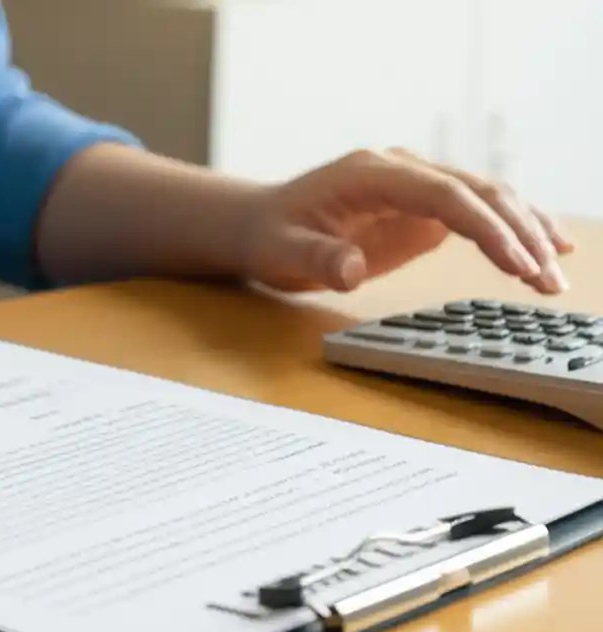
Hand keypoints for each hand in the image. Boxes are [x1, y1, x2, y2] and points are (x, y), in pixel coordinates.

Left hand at [238, 148, 573, 293]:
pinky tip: (542, 253)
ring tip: (555, 275)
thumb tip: (350, 270)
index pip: (443, 194)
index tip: (515, 261)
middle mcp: (402, 170)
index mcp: (371, 173)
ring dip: (524, 232)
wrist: (259, 225)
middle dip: (518, 232)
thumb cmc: (269, 236)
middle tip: (547, 278)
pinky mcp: (423, 208)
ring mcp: (417, 186)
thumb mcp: (281, 251)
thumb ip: (316, 258)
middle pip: (476, 192)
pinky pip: (477, 215)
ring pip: (486, 199)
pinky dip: (511, 232)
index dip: (484, 226)